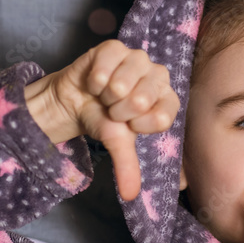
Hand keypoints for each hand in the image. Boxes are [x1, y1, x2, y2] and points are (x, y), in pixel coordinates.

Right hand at [24, 40, 180, 199]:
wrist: (76, 101)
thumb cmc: (105, 120)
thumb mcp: (117, 144)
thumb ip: (128, 166)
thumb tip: (131, 196)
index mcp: (167, 100)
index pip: (163, 116)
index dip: (139, 124)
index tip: (128, 125)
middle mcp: (158, 76)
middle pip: (141, 100)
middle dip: (119, 111)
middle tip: (113, 109)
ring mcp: (138, 58)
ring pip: (123, 84)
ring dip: (106, 95)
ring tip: (104, 95)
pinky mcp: (116, 47)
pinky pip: (106, 66)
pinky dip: (95, 80)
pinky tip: (94, 82)